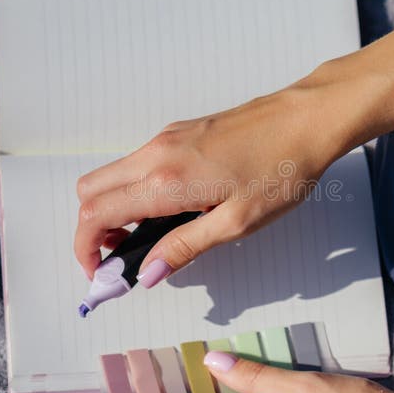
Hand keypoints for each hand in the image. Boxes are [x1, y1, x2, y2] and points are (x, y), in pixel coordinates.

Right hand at [74, 27, 393, 279]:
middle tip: (122, 255)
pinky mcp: (180, 131)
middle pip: (90, 190)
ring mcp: (166, 138)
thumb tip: (149, 272)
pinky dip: (135, 188)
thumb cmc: (281, 171)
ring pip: (113, 174)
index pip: (95, 215)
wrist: (307, 119)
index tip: (102, 273)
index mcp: (165, 181)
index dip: (86, 249)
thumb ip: (186, 247)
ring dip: (114, 207)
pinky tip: (173, 207)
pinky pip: (138, 162)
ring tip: (150, 236)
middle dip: (92, 228)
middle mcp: (155, 154)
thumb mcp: (237, 222)